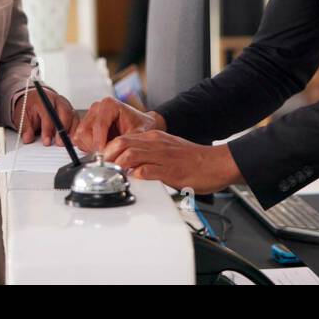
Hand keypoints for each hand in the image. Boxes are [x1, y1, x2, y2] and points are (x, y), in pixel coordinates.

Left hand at [14, 87, 75, 145]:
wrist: (34, 99)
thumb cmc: (29, 106)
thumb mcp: (22, 115)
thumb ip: (25, 127)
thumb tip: (28, 138)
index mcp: (44, 99)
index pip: (48, 114)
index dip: (48, 129)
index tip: (46, 141)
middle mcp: (57, 100)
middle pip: (65, 113)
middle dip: (62, 130)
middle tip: (59, 143)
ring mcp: (66, 105)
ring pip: (73, 116)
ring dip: (72, 131)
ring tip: (68, 143)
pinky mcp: (71, 111)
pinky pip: (77, 120)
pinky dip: (76, 130)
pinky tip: (73, 139)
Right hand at [71, 96, 164, 152]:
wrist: (142, 127)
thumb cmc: (141, 127)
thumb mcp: (138, 135)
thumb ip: (124, 144)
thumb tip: (112, 154)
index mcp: (109, 104)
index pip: (98, 125)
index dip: (100, 143)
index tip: (104, 155)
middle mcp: (97, 108)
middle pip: (85, 132)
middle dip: (95, 147)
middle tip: (107, 155)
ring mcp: (90, 116)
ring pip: (80, 137)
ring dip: (91, 148)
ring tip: (107, 151)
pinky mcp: (86, 125)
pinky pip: (79, 140)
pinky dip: (88, 148)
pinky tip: (103, 148)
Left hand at [101, 131, 242, 192]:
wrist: (216, 163)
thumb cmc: (194, 159)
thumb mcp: (169, 150)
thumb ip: (151, 154)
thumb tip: (133, 165)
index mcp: (155, 137)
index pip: (123, 138)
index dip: (108, 149)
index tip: (102, 160)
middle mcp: (156, 143)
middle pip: (122, 143)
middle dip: (107, 156)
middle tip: (102, 168)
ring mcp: (162, 156)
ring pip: (130, 155)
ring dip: (117, 165)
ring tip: (113, 174)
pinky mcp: (169, 171)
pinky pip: (146, 171)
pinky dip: (135, 176)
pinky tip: (132, 181)